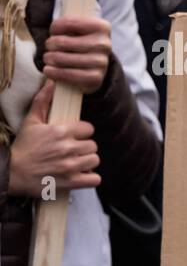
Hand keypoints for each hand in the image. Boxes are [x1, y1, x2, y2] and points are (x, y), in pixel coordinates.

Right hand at [7, 81, 99, 196]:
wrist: (13, 172)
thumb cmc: (23, 147)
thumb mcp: (31, 122)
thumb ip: (43, 101)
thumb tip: (52, 82)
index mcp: (60, 132)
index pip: (88, 129)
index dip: (82, 133)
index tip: (75, 136)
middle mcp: (68, 148)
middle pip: (93, 145)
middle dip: (84, 147)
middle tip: (73, 151)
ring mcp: (70, 166)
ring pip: (95, 160)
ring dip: (87, 162)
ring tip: (76, 162)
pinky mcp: (71, 182)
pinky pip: (95, 179)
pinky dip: (90, 178)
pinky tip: (80, 175)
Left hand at [43, 15, 111, 93]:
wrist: (97, 67)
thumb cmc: (82, 43)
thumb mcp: (80, 28)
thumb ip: (70, 22)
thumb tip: (56, 25)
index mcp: (102, 27)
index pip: (68, 22)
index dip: (55, 27)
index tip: (54, 31)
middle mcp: (104, 44)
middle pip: (61, 42)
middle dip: (49, 44)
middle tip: (50, 46)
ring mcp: (101, 62)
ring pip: (61, 58)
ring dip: (49, 58)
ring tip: (48, 58)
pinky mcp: (95, 78)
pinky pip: (67, 74)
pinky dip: (54, 72)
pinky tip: (49, 70)